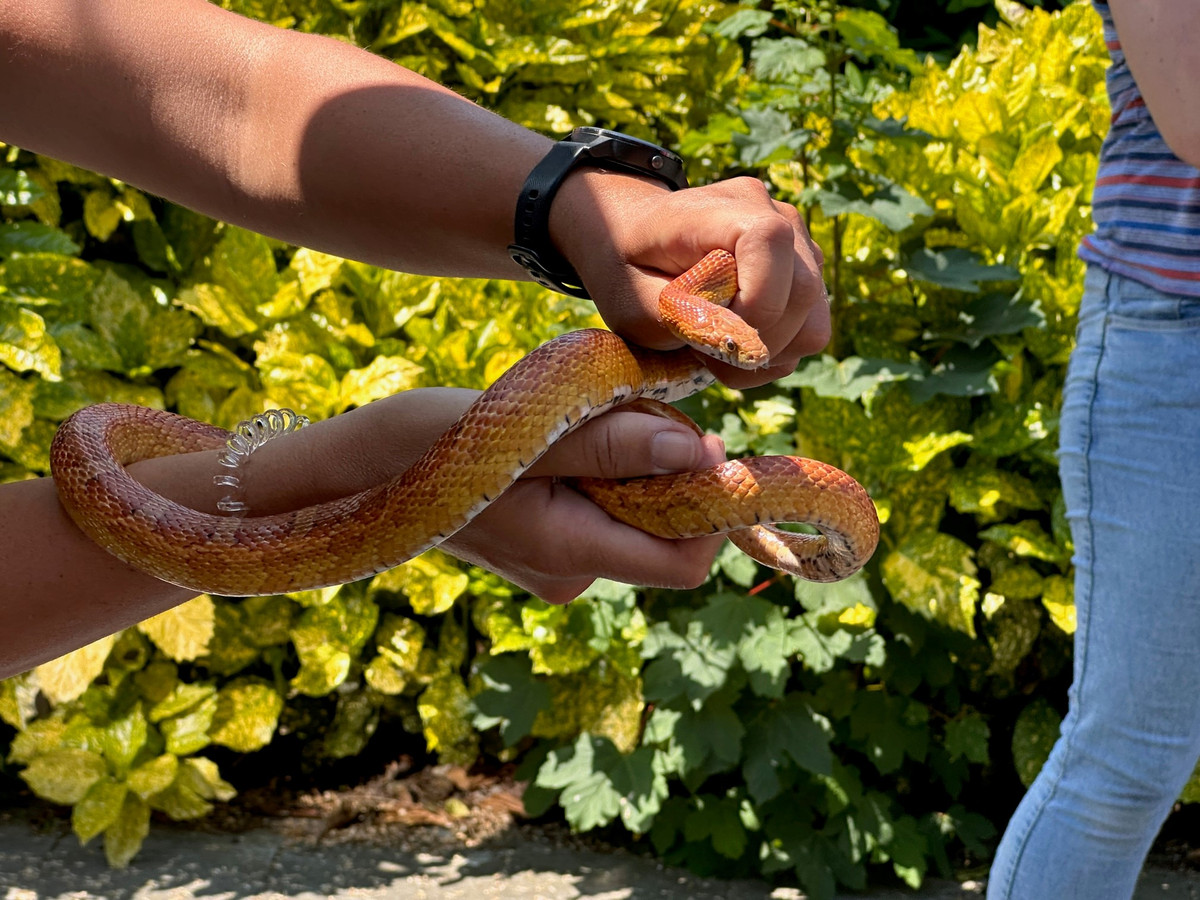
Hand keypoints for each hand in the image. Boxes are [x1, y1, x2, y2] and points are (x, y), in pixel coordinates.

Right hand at [441, 404, 726, 603]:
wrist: (356, 469)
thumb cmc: (426, 443)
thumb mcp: (522, 427)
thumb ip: (609, 442)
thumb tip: (698, 452)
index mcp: (568, 550)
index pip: (683, 561)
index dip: (708, 506)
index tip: (698, 440)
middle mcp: (570, 571)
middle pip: (663, 528)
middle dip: (662, 466)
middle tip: (616, 410)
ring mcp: (556, 563)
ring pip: (634, 511)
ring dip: (628, 459)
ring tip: (572, 420)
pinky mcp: (546, 544)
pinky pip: (602, 507)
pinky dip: (602, 467)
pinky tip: (559, 437)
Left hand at [549, 172, 829, 388]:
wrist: (632, 237)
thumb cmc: (627, 268)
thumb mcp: (630, 302)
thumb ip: (680, 318)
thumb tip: (736, 340)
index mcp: (722, 208)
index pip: (769, 243)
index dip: (754, 301)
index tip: (715, 335)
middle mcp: (773, 213)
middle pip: (803, 292)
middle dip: (759, 343)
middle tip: (709, 357)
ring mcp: (796, 240)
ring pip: (814, 319)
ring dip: (770, 353)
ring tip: (720, 352)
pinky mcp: (804, 270)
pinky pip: (810, 326)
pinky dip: (777, 350)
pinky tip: (737, 344)